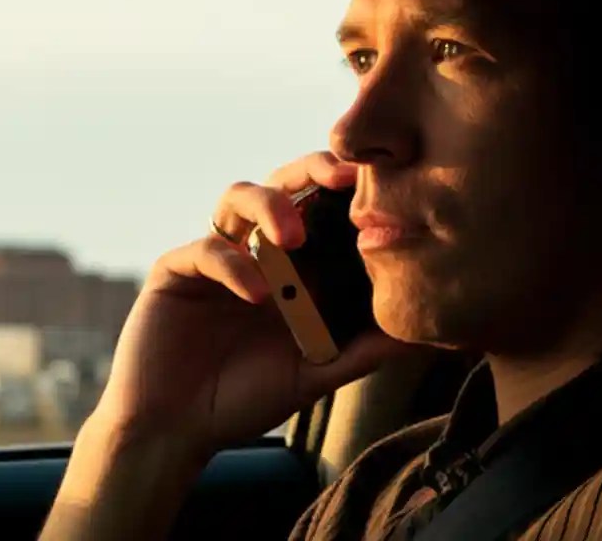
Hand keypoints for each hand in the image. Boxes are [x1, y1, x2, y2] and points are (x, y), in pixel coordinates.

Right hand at [88, 151, 409, 456]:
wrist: (175, 430)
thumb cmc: (243, 399)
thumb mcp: (316, 374)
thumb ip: (364, 350)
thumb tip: (426, 336)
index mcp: (289, 266)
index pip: (320, 207)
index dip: (346, 190)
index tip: (384, 183)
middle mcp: (251, 249)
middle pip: (281, 184)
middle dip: (312, 171)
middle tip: (345, 176)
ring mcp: (213, 255)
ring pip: (237, 197)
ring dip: (270, 206)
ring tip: (293, 238)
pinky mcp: (175, 270)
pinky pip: (206, 249)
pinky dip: (234, 265)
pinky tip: (257, 294)